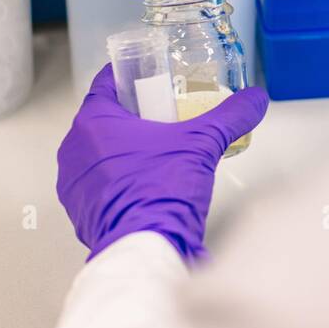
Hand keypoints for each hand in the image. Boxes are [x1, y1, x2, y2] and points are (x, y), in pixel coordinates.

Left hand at [57, 65, 269, 262]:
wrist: (146, 248)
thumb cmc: (162, 190)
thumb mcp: (203, 143)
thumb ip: (230, 116)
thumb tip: (255, 99)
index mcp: (93, 121)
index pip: (107, 83)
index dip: (131, 79)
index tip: (152, 81)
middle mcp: (74, 149)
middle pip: (104, 119)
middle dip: (133, 117)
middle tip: (165, 119)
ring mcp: (72, 184)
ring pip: (99, 153)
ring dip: (123, 151)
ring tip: (158, 155)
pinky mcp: (79, 211)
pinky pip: (98, 185)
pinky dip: (118, 180)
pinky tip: (146, 185)